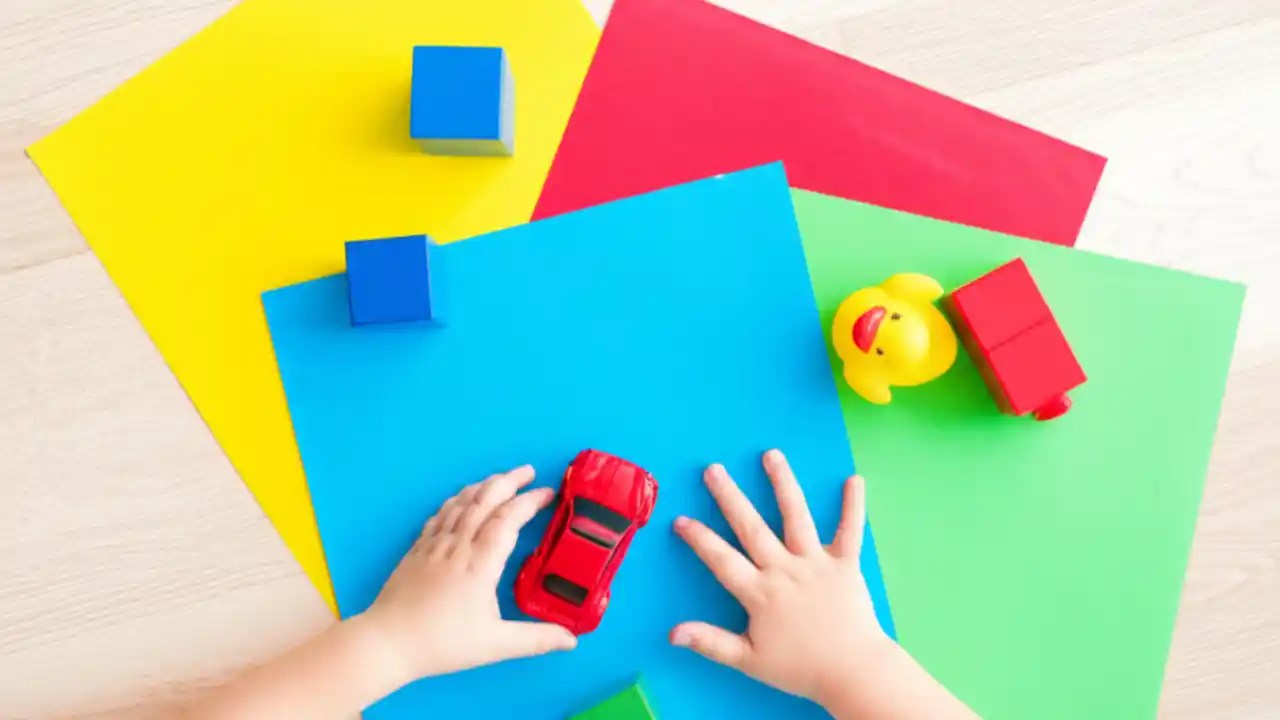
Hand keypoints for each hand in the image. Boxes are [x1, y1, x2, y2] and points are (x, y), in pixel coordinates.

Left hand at [357, 466, 577, 686]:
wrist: (388, 641)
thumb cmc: (442, 643)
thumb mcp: (495, 646)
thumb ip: (536, 640)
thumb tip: (571, 640)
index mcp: (481, 564)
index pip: (509, 519)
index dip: (530, 502)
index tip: (548, 494)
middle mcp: (458, 545)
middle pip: (485, 500)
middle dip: (509, 480)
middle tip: (529, 471)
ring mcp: (435, 544)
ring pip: (462, 502)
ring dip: (484, 485)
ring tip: (501, 479)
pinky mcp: (417, 549)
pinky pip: (441, 514)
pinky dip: (457, 500)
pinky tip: (462, 499)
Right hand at [670, 450, 891, 706]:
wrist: (853, 672)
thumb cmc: (800, 668)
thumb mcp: (749, 660)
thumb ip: (710, 642)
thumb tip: (672, 633)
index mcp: (760, 593)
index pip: (722, 560)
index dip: (700, 539)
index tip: (681, 519)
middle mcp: (785, 570)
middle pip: (752, 528)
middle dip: (730, 497)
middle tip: (713, 469)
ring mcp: (816, 563)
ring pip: (797, 517)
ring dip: (783, 484)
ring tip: (771, 455)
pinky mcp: (846, 564)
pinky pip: (851, 531)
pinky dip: (854, 506)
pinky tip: (855, 480)